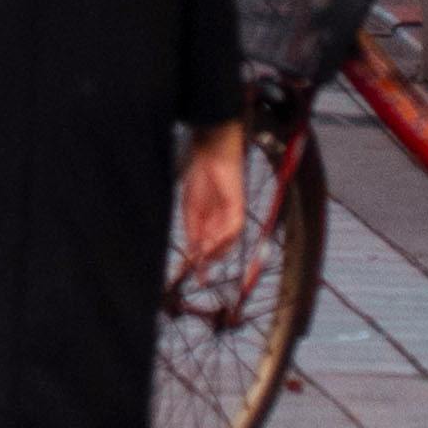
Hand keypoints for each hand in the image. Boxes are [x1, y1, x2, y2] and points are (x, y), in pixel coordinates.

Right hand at [179, 123, 250, 269]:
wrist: (209, 152)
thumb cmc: (198, 174)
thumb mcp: (189, 206)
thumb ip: (192, 229)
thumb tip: (193, 251)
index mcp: (209, 221)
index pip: (207, 247)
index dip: (200, 262)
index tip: (191, 276)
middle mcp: (222, 222)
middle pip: (219, 249)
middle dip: (208, 260)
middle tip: (198, 270)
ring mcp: (232, 216)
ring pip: (228, 242)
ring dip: (215, 251)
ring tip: (203, 256)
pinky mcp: (239, 209)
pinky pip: (234, 229)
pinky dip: (224, 238)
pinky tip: (213, 242)